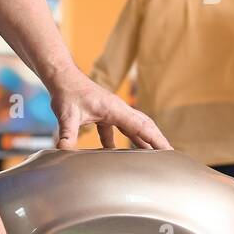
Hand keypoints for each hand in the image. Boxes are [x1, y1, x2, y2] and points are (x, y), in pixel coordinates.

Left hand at [47, 66, 170, 149]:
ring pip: (135, 126)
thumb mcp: (66, 115)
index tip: (168, 150)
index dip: (155, 139)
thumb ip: (67, 134)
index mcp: (115, 109)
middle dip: (157, 139)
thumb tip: (63, 150)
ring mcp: (113, 111)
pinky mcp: (105, 113)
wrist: (62, 78)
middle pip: (144, 125)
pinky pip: (121, 128)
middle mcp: (118, 109)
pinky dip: (124, 139)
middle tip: (171, 155)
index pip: (140, 126)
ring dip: (144, 139)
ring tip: (154, 155)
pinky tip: (118, 152)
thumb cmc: (67, 93)